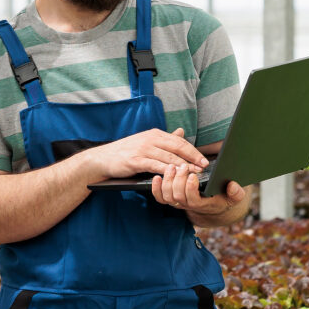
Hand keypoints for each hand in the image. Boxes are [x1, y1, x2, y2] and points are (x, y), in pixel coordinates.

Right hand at [87, 127, 207, 180]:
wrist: (103, 158)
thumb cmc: (127, 151)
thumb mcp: (147, 141)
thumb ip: (165, 139)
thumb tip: (182, 132)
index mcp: (154, 134)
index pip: (179, 141)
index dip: (193, 150)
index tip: (204, 160)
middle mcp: (150, 139)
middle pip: (177, 148)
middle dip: (192, 158)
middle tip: (204, 167)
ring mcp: (142, 149)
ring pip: (168, 158)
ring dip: (183, 166)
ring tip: (194, 174)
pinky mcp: (135, 161)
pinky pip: (155, 166)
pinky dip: (167, 171)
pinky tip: (175, 176)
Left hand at [153, 167, 248, 226]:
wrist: (214, 203)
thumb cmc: (223, 196)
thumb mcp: (234, 196)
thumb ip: (236, 192)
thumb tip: (232, 185)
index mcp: (203, 204)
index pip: (193, 200)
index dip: (190, 188)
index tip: (193, 175)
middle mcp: (188, 205)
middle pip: (177, 196)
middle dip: (179, 180)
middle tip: (183, 166)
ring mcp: (178, 202)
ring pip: (167, 196)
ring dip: (168, 181)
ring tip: (172, 166)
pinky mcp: (170, 198)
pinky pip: (159, 197)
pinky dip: (156, 188)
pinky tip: (157, 177)